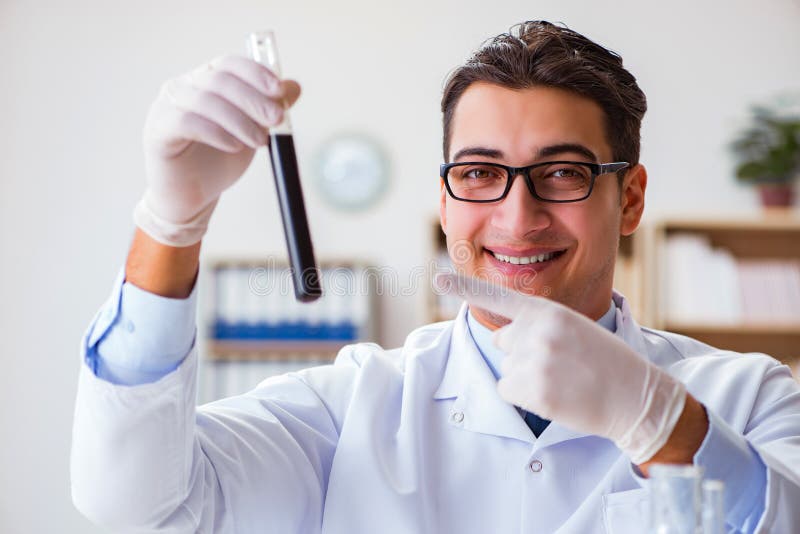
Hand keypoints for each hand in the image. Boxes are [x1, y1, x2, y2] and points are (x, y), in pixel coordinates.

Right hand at [135, 55, 300, 245]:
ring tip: (260, 142)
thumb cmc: (219, 159)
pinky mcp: (158, 130)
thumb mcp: (251, 131)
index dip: (255, 73)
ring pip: (206, 100)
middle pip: (220, 79)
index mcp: (206, 80)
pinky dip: (216, 132)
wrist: (192, 196)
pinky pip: (186, 122)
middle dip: (253, 99)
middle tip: (277, 119)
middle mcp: (184, 87)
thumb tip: (293, 86)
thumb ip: (268, 108)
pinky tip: (234, 146)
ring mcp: (167, 106)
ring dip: (239, 120)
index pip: (229, 63)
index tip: (279, 90)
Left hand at [438, 272, 686, 463]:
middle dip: (521, 352)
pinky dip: (525, 397)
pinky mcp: (532, 391)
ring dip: (526, 377)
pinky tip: (555, 396)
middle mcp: (535, 332)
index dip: (464, 286)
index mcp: (547, 311)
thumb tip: (503, 338)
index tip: (438, 278)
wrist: (636, 396)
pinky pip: (507, 390)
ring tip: (563, 379)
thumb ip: (538, 325)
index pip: (498, 297)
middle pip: (502, 341)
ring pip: (506, 368)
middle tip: (559, 362)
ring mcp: (532, 361)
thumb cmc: (606, 361)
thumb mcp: (574, 327)